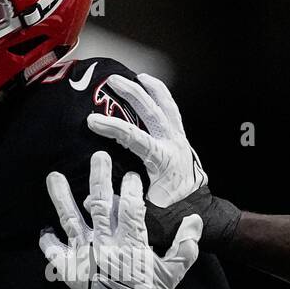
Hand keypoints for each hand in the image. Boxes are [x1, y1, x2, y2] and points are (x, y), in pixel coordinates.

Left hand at [40, 150, 201, 288]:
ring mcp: (85, 256)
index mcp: (131, 243)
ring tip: (54, 177)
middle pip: (99, 204)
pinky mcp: (70, 270)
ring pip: (70, 220)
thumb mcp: (173, 271)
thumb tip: (194, 219)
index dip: (130, 189)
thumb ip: (185, 245)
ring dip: (61, 198)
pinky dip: (48, 241)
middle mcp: (105, 244)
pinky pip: (54, 253)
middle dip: (99, 178)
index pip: (130, 208)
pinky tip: (45, 230)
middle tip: (98, 156)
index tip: (131, 175)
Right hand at [86, 73, 239, 248]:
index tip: (91, 120)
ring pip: (166, 105)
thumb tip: (90, 200)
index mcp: (162, 160)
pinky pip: (171, 110)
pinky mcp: (181, 138)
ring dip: (151, 89)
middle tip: (112, 81)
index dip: (112, 127)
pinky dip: (162, 96)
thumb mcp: (146, 212)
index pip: (134, 137)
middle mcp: (173, 144)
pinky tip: (152, 86)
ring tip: (136, 76)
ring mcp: (179, 138)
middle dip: (131, 93)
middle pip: (151, 111)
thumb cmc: (171, 211)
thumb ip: (119, 204)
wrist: (198, 211)